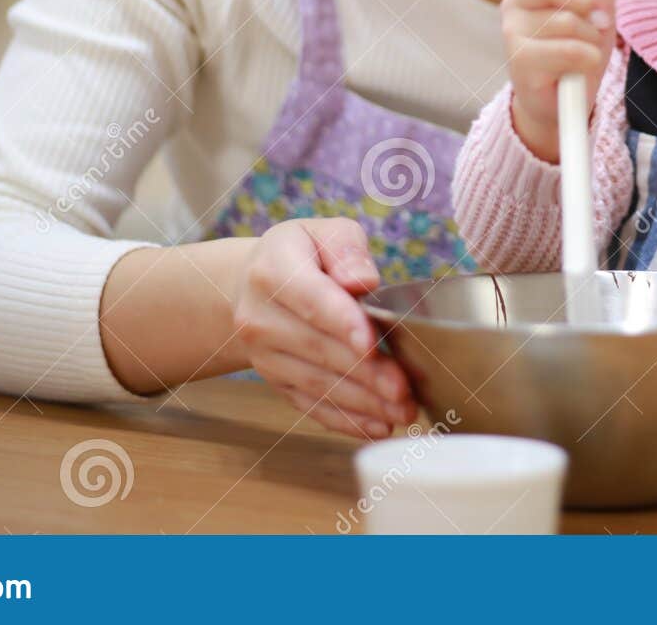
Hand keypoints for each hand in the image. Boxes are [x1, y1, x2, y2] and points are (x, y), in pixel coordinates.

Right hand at [230, 217, 416, 438]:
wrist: (252, 285)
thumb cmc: (303, 253)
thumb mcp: (324, 231)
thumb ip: (346, 249)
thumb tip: (362, 281)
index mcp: (272, 271)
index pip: (311, 300)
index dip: (342, 324)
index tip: (372, 344)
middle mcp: (259, 317)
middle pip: (318, 349)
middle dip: (364, 373)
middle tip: (403, 389)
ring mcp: (263, 355)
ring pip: (316, 383)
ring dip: (361, 402)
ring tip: (402, 411)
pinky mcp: (275, 381)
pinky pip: (310, 405)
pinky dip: (344, 420)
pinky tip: (376, 426)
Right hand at [500, 0, 615, 162]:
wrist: (562, 105)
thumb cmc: (578, 55)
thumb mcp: (598, 21)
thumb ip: (600, 0)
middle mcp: (514, 4)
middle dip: (584, 1)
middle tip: (598, 22)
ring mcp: (513, 32)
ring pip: (567, 20)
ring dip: (591, 39)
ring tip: (585, 54)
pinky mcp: (520, 61)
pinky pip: (569, 50)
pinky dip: (587, 60)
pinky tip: (579, 71)